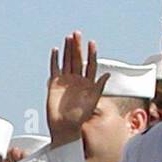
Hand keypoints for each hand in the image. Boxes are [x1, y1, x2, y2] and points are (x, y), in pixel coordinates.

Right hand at [46, 31, 108, 145]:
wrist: (65, 127)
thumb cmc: (80, 118)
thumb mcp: (93, 101)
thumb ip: (99, 87)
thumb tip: (107, 75)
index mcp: (87, 83)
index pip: (90, 65)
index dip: (91, 54)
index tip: (92, 44)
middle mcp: (77, 80)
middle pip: (77, 59)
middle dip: (77, 47)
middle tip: (78, 34)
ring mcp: (65, 81)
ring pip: (67, 61)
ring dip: (68, 50)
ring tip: (69, 38)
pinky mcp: (54, 83)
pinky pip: (54, 68)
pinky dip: (55, 59)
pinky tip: (56, 51)